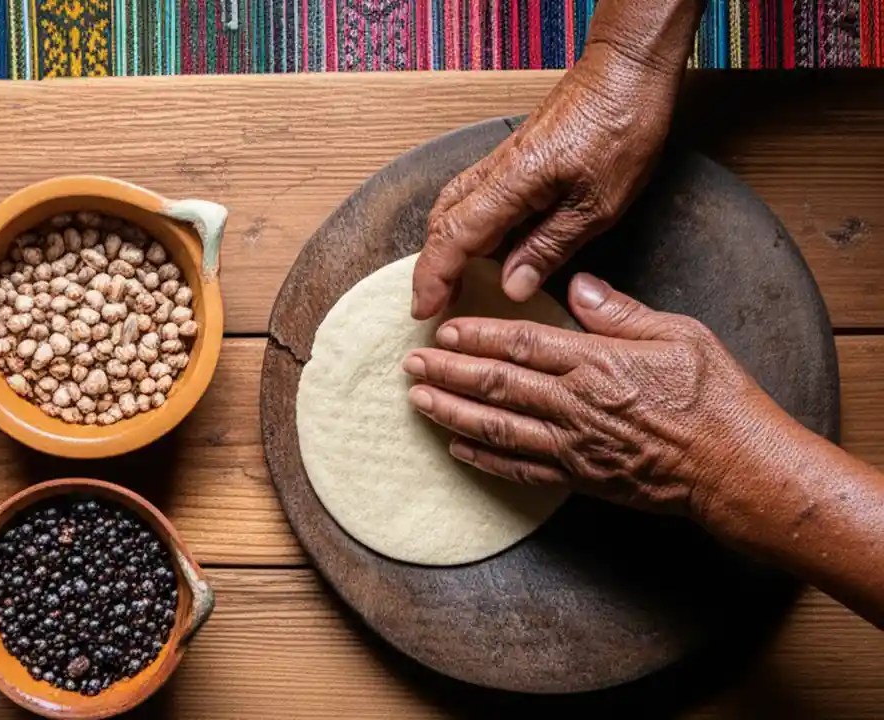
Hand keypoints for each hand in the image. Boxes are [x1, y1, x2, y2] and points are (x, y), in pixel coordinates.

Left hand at [402, 274, 783, 517]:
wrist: (737, 468)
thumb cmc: (716, 398)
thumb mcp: (679, 334)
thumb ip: (621, 311)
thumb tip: (577, 285)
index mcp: (597, 363)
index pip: (521, 343)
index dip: (476, 335)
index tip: (443, 329)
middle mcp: (576, 404)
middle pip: (496, 385)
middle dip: (447, 371)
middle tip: (410, 362)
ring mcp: (573, 446)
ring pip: (496, 428)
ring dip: (451, 413)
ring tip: (418, 399)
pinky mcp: (578, 478)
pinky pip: (519, 470)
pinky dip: (483, 459)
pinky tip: (456, 448)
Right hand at [412, 20, 686, 317]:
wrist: (625, 70)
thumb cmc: (621, 130)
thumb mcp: (596, 204)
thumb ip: (549, 247)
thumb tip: (510, 288)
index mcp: (511, 184)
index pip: (455, 238)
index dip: (435, 277)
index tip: (423, 310)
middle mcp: (495, 172)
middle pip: (441, 222)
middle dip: (431, 267)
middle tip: (434, 305)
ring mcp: (501, 162)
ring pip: (451, 207)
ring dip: (443, 246)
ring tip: (452, 282)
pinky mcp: (514, 157)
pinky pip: (471, 196)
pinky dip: (463, 226)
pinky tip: (483, 245)